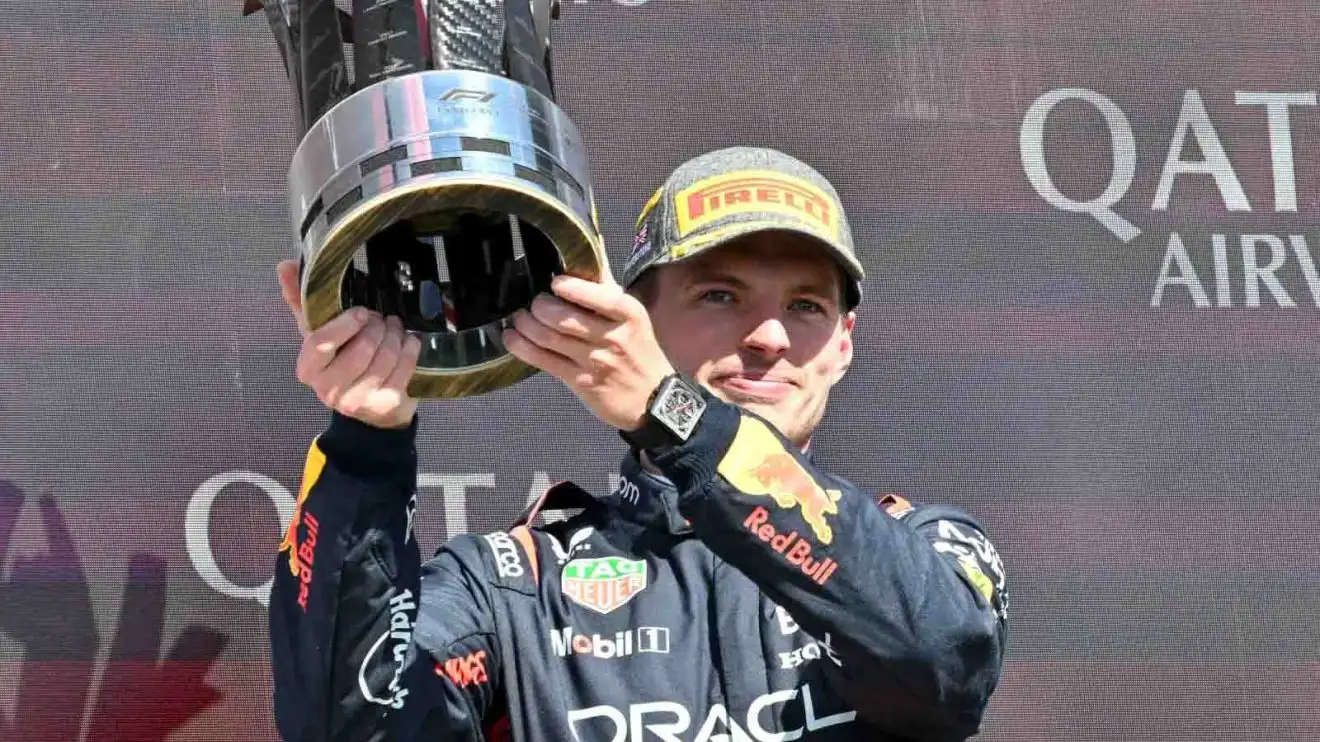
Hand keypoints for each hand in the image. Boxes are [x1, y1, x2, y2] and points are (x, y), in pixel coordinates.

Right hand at [277, 259, 420, 429]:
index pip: (320, 343)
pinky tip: (407, 343)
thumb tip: (285, 266)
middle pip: (361, 349)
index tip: (360, 312)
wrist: (369, 407)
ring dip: (395, 335)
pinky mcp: (385, 405)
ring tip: (394, 328)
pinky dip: (409, 349)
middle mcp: (329, 390)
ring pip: (385, 357)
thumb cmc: (341, 362)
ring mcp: (357, 401)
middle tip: (381, 319)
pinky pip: (403, 368)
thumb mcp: (319, 332)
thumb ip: (300, 300)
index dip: (344, 324)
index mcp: (308, 369)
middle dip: (377, 327)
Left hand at [502, 274, 673, 430]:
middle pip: (563, 317)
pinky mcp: (581, 381)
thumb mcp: (633, 318)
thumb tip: (589, 254)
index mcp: (628, 314)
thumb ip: (608, 289)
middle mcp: (612, 337)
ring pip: (549, 337)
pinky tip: (513, 339)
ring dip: (526, 325)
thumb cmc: (640, 353)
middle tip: (533, 305)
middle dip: (539, 307)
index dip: (569, 287)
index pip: (595, 295)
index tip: (555, 284)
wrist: (654, 399)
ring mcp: (595, 361)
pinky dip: (522, 347)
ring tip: (520, 319)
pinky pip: (544, 360)